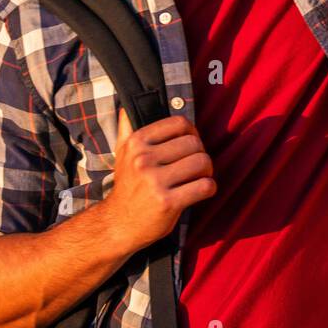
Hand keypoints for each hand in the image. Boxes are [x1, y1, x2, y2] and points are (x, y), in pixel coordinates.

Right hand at [104, 109, 215, 250]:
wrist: (118, 224)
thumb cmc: (128, 186)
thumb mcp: (121, 153)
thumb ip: (126, 127)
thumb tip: (127, 103)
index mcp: (136, 142)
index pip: (180, 123)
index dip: (192, 133)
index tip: (190, 146)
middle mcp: (143, 159)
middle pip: (194, 143)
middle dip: (201, 154)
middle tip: (195, 167)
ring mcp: (155, 181)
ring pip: (203, 162)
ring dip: (207, 172)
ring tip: (198, 178)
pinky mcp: (168, 202)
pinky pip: (205, 186)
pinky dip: (209, 188)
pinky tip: (200, 191)